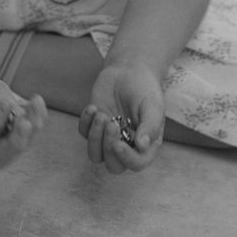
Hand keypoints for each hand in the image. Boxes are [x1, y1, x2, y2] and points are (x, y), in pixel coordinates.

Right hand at [0, 61, 47, 168]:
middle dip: (17, 143)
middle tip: (26, 123)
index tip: (6, 102)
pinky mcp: (14, 125)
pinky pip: (31, 130)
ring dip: (33, 126)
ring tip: (35, 102)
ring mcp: (1, 134)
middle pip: (1, 157)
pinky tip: (37, 100)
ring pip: (20, 143)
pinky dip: (38, 117)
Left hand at [78, 59, 164, 173]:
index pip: (137, 163)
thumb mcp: (153, 106)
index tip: (118, 144)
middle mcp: (127, 145)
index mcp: (146, 145)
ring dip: (95, 138)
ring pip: (95, 155)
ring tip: (101, 114)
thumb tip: (142, 147)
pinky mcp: (94, 125)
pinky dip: (85, 122)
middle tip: (111, 123)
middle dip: (108, 147)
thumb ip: (150, 126)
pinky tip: (93, 107)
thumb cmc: (145, 89)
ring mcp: (109, 137)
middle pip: (114, 166)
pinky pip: (84, 134)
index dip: (126, 159)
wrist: (129, 70)